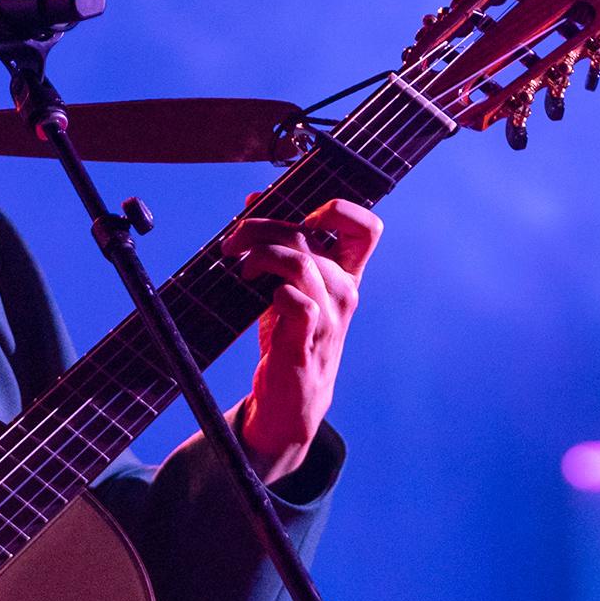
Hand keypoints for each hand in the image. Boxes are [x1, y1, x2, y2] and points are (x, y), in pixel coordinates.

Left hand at [223, 198, 380, 482]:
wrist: (290, 401)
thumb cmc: (289, 338)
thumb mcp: (287, 285)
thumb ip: (280, 245)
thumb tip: (254, 198)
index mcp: (344, 275)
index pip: (366, 228)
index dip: (336, 210)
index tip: (299, 217)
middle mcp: (343, 292)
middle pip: (308, 234)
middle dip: (261, 227)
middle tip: (233, 242)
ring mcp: (328, 318)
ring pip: (301, 263)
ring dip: (262, 256)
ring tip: (241, 269)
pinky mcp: (307, 342)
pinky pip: (296, 303)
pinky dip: (274, 294)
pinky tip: (262, 300)